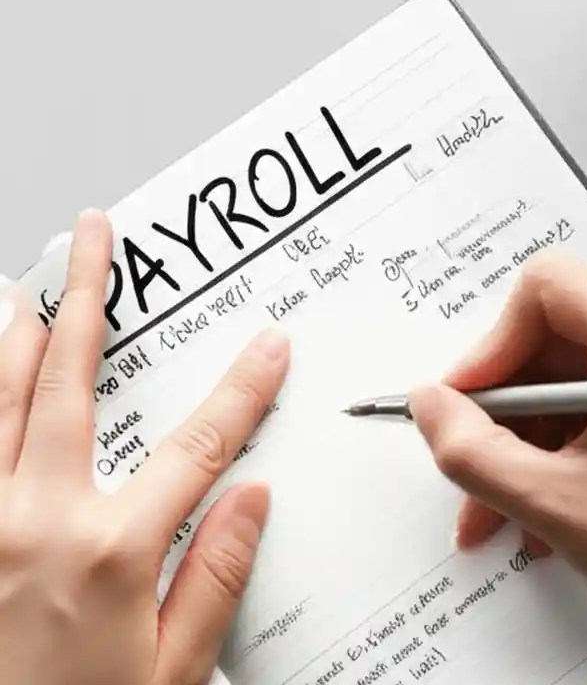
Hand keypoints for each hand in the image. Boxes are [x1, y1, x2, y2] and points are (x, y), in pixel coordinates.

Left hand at [0, 211, 289, 684]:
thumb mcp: (173, 673)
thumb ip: (213, 577)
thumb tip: (251, 500)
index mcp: (111, 553)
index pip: (198, 448)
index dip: (241, 390)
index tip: (267, 346)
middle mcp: (35, 524)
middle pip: (67, 385)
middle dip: (86, 301)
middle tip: (92, 240)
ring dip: (12, 339)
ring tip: (28, 288)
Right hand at [411, 254, 586, 632]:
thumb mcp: (558, 502)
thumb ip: (475, 451)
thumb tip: (432, 407)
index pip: (546, 289)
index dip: (491, 344)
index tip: (466, 402)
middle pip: (554, 340)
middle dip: (504, 411)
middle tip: (472, 461)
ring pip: (573, 383)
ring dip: (529, 444)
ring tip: (504, 510)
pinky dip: (567, 450)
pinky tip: (548, 509)